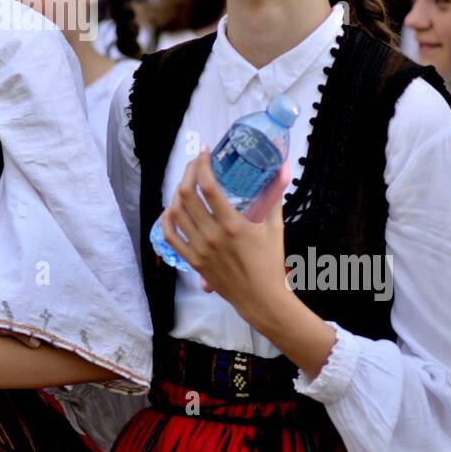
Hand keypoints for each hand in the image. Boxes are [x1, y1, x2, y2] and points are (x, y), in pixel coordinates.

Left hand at [159, 148, 294, 330]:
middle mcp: (212, 236)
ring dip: (177, 192)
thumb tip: (284, 167)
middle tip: (195, 163)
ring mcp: (199, 249)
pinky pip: (169, 236)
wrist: (260, 299)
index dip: (202, 164)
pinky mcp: (193, 261)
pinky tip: (172, 208)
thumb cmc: (270, 263)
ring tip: (187, 183)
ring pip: (175, 213)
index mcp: (232, 225)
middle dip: (188, 172)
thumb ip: (276, 196)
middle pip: (187, 195)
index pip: (208, 187)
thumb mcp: (276, 227)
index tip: (205, 152)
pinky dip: (167, 219)